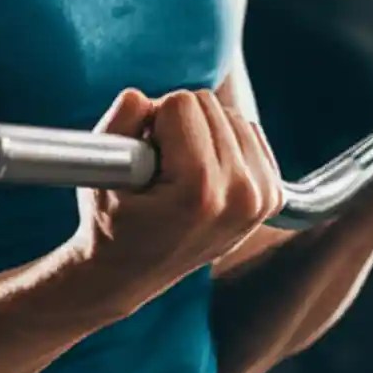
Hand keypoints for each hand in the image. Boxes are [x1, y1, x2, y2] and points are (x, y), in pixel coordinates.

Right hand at [74, 88, 284, 309]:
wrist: (128, 275)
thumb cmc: (111, 225)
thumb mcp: (100, 175)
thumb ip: (121, 121)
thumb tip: (145, 97)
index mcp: (200, 191)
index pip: (181, 103)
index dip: (150, 122)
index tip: (141, 158)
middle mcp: (241, 195)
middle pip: (211, 105)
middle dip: (178, 126)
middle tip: (158, 167)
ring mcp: (262, 199)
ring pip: (232, 116)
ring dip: (201, 134)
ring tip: (178, 173)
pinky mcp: (272, 198)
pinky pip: (251, 135)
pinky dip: (224, 144)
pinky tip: (203, 174)